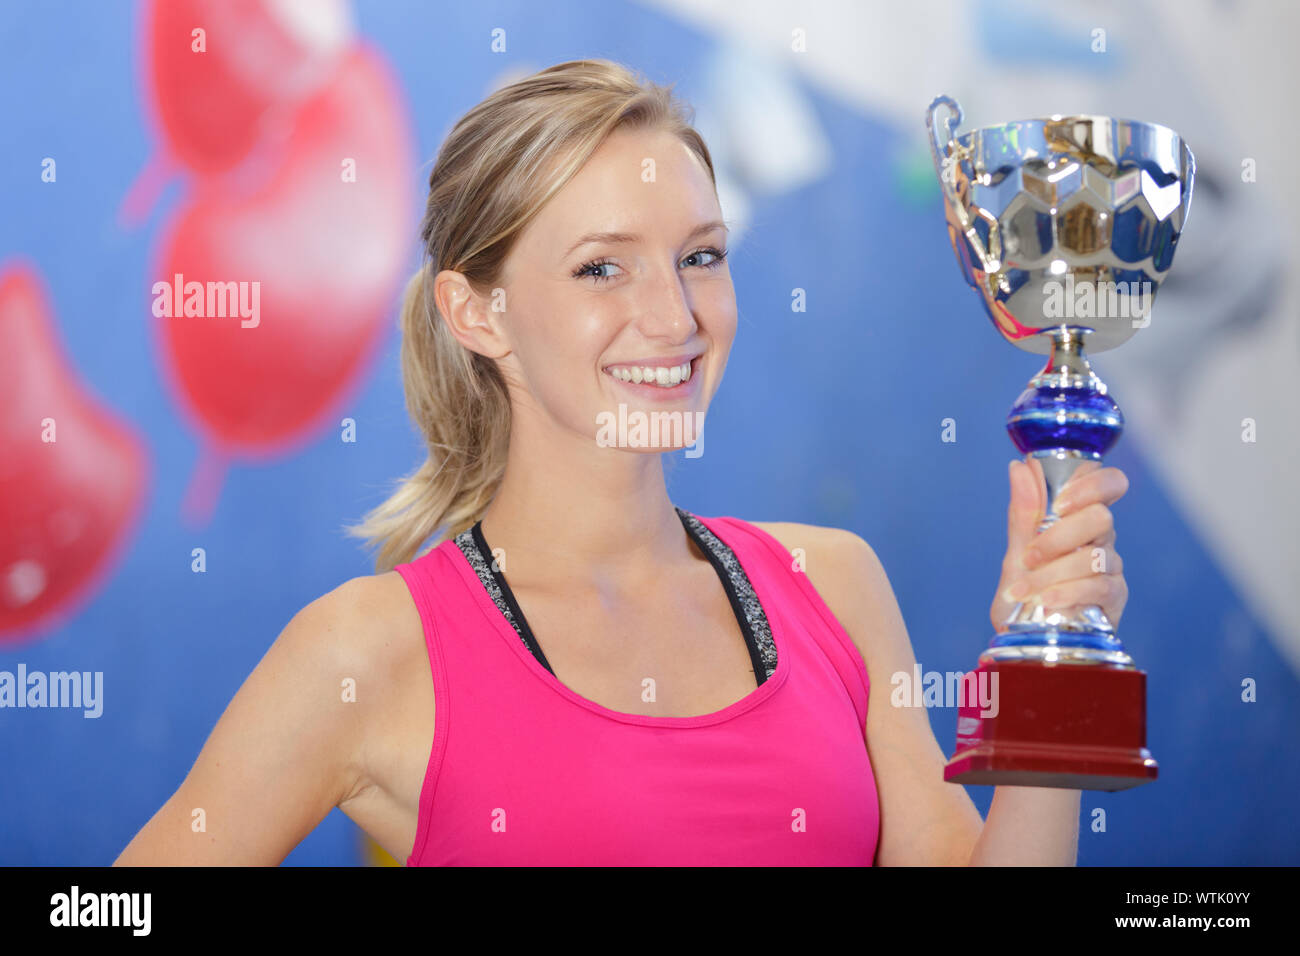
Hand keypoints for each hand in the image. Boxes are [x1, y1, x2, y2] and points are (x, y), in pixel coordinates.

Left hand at [989, 456, 1128, 633]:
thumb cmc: (1026, 593)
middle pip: (1101, 517)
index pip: (1108, 484)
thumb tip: (1019, 467)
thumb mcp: (1016, 553)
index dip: (1093, 483)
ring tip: (1024, 591)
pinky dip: (1069, 593)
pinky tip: (1048, 603)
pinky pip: (1099, 587)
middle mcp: (1102, 540)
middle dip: (1059, 536)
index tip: (1060, 502)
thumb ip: (1023, 513)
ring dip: (1052, 572)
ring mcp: (1111, 569)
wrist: (1026, 640)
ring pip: (1094, 555)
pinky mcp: (1115, 598)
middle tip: (1029, 556)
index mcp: (1080, 520)